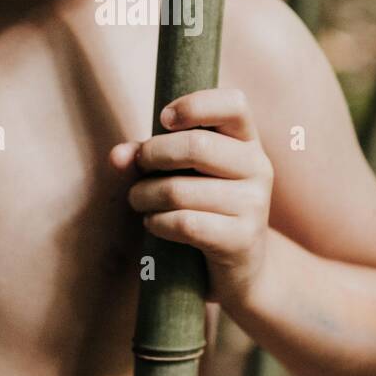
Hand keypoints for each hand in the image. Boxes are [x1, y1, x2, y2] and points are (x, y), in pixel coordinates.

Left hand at [108, 88, 273, 309]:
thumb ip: (148, 156)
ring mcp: (255, 205)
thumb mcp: (182, 174)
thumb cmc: (204, 209)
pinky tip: (154, 224)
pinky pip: (183, 223)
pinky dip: (157, 222)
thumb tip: (117, 156)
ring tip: (139, 201)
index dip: (194, 104)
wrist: (241, 271)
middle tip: (139, 168)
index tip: (163, 120)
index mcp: (247, 142)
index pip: (234, 104)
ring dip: (144, 195)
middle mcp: (258, 168)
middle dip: (152, 155)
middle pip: (196, 145)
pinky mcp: (241, 239)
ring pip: (179, 189)